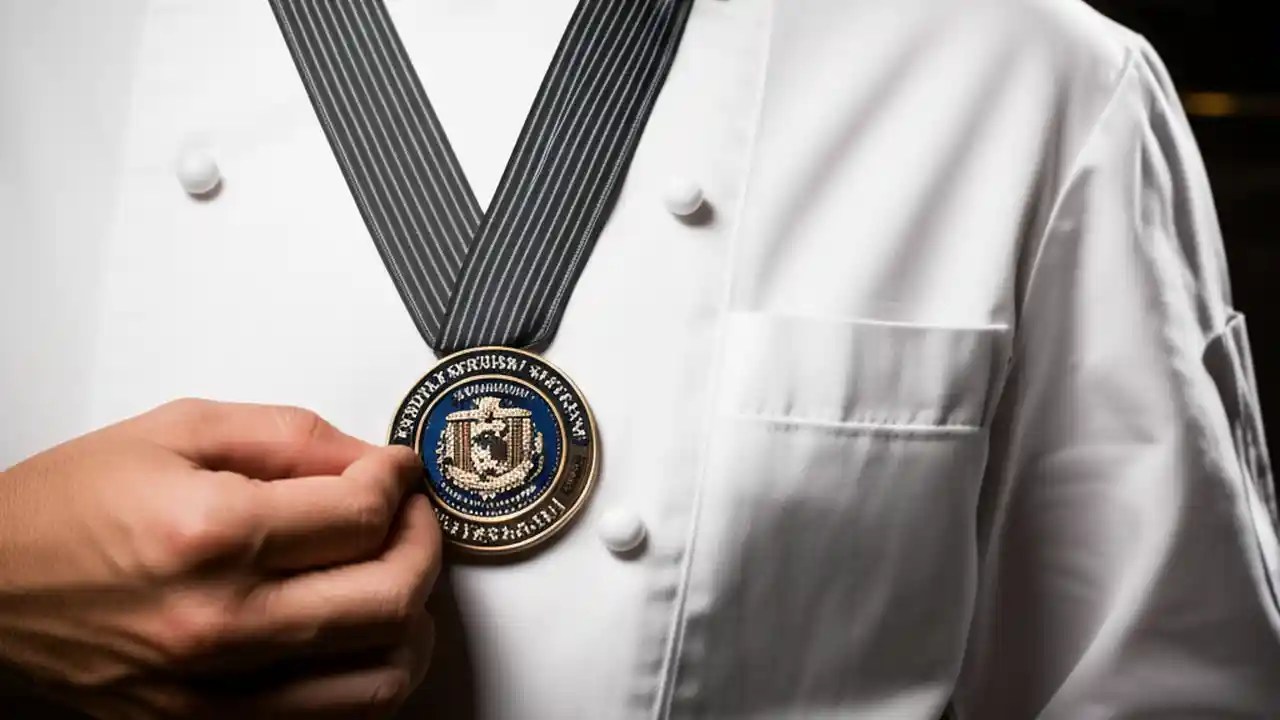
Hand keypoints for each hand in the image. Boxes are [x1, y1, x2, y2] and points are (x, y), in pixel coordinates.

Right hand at [0, 399, 440, 718]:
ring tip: (394, 576)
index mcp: (209, 533)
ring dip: (414, 620)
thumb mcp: (175, 431)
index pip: (362, 516)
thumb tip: (371, 458)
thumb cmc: (60, 512)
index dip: (399, 483)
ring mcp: (214, 692)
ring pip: (381, 677)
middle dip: (425, 543)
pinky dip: (370, 677)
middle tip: (411, 515)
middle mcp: (217, 621)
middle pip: (391, 596)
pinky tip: (360, 636)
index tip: (397, 471)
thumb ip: (289, 436)